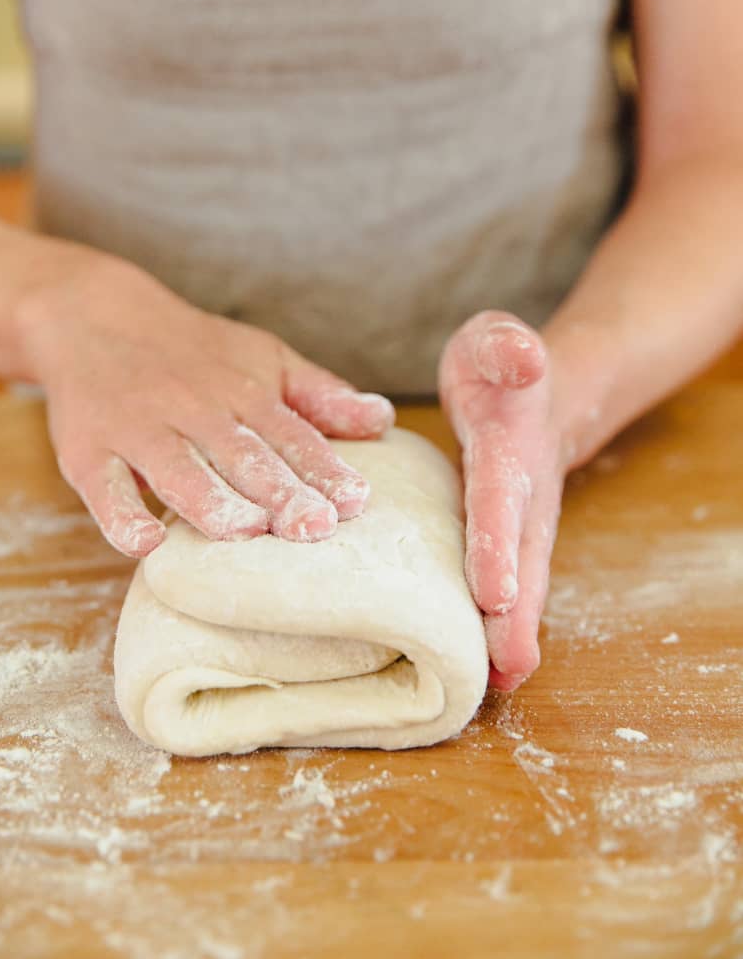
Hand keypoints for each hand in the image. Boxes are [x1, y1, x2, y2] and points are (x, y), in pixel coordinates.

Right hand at [15, 252, 394, 556]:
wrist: (94, 315)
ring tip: (244, 531)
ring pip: (178, 469)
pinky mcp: (88, 450)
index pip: (290, 435)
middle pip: (240, 456)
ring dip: (210, 501)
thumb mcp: (263, 359)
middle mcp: (194, 408)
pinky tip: (144, 544)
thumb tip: (385, 419)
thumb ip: (320, 395)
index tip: (356, 502)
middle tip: (314, 528)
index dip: (322, 469)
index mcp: (243, 392)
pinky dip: (120, 514)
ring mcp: (139, 429)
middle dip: (279, 492)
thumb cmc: (195, 351)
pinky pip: (103, 486)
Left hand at [438, 311, 564, 691]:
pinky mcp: (504, 538)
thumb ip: (507, 346)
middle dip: (515, 614)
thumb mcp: (498, 341)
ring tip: (500, 683)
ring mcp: (519, 522)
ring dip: (510, 633)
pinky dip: (501, 628)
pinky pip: (504, 585)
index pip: (500, 500)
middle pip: (523, 560)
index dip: (496, 544)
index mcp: (510, 451)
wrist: (534, 389)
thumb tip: (522, 356)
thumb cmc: (500, 369)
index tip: (493, 591)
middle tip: (505, 667)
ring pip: (520, 584)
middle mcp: (521, 496)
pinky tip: (490, 671)